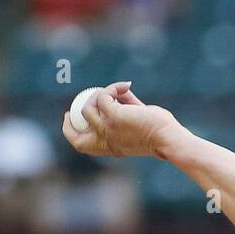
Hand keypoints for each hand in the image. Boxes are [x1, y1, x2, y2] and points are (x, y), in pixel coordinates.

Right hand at [61, 82, 178, 158]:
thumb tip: (119, 91)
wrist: (167, 138)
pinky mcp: (113, 116)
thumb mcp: (136, 122)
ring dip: (97, 95)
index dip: (71, 132)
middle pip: (75, 137)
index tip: (70, 119)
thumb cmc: (159, 133)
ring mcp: (107, 129)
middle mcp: (105, 140)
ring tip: (117, 91)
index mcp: (109, 147)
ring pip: (86, 108)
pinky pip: (103, 95)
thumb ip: (125, 108)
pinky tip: (126, 86)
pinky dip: (113, 88)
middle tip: (70, 109)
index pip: (82, 145)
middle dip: (68, 124)